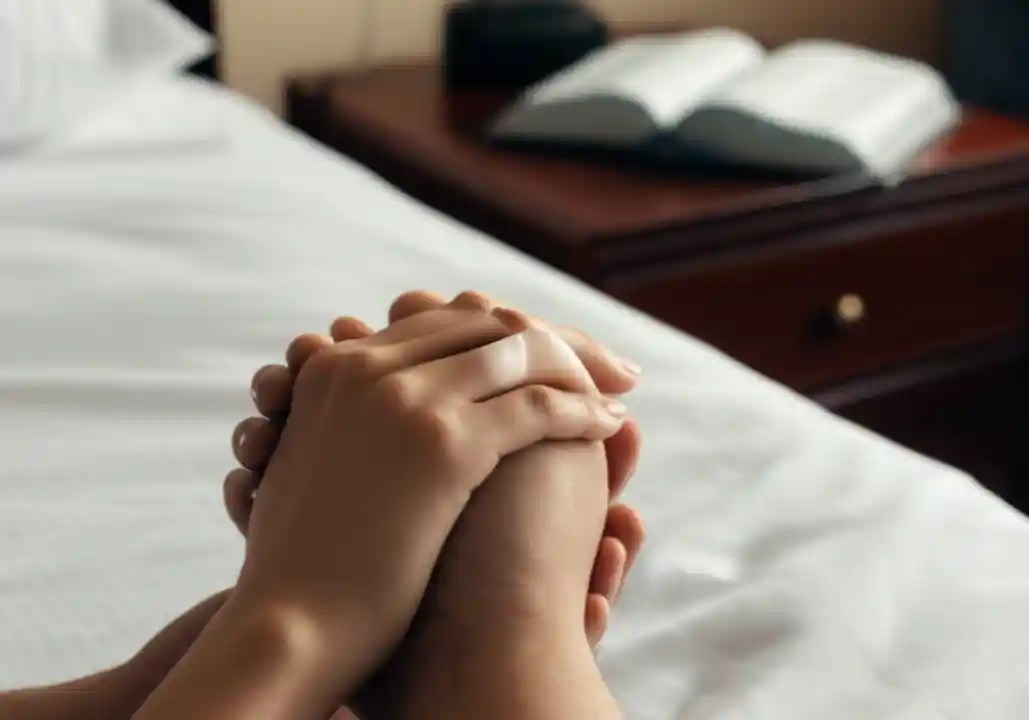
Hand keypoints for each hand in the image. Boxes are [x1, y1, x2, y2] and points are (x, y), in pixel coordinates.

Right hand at [224, 290, 644, 643]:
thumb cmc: (311, 564)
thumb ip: (351, 425)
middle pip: (489, 325)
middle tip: (606, 366)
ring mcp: (404, 400)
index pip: (447, 322)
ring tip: (617, 391)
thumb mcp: (320, 467)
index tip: (552, 354)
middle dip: (557, 341)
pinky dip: (583, 410)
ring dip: (580, 369)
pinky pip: (537, 405)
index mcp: (338, 366)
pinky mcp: (440, 441)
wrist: (292, 623)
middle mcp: (369, 367)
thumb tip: (388, 423)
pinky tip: (610, 425)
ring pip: (520, 354)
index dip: (510, 334)